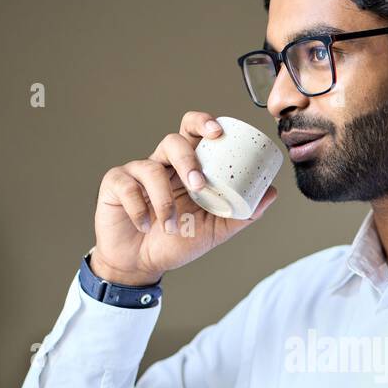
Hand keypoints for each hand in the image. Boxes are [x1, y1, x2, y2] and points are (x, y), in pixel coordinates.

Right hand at [92, 110, 278, 285]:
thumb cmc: (175, 242)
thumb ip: (242, 215)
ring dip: (164, 198)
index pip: (194, 133)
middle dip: (187, 158)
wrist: (141, 264)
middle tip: (199, 183)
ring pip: (150, 167)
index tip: (219, 132)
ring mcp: (136, 173)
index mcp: (186, 167)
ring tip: (170, 223)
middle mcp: (162, 164)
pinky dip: (139, 209)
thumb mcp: (213, 230)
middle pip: (173, 140)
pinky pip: (127, 186)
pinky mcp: (115, 184)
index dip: (204, 123)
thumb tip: (272, 193)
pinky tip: (145, 225)